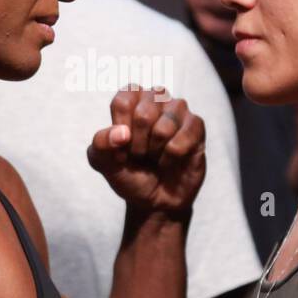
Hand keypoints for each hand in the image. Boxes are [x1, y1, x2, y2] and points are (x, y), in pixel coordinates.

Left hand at [88, 86, 206, 214]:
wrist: (154, 199)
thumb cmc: (129, 173)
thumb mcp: (103, 162)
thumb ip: (101, 144)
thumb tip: (121, 133)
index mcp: (132, 98)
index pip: (123, 102)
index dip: (120, 130)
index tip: (121, 145)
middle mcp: (156, 98)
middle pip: (143, 115)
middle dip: (138, 145)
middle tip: (140, 154)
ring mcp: (178, 110)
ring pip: (164, 128)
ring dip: (155, 152)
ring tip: (155, 156)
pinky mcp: (196, 126)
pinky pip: (181, 142)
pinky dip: (170, 159)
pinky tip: (170, 161)